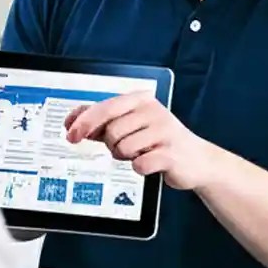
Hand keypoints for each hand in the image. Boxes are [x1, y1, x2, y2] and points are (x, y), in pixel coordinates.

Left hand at [66, 91, 222, 190]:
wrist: (196, 160)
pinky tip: (152, 162)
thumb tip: (73, 122)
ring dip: (127, 157)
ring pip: (122, 149)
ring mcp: (163, 131)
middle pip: (111, 131)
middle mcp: (152, 111)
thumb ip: (103, 122)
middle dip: (112, 145)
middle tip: (123, 148)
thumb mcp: (131, 125)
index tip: (71, 134)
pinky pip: (139, 164)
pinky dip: (141, 167)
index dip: (83, 122)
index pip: (104, 107)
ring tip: (142, 153)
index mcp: (140, 100)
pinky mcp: (170, 153)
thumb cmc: (159, 141)